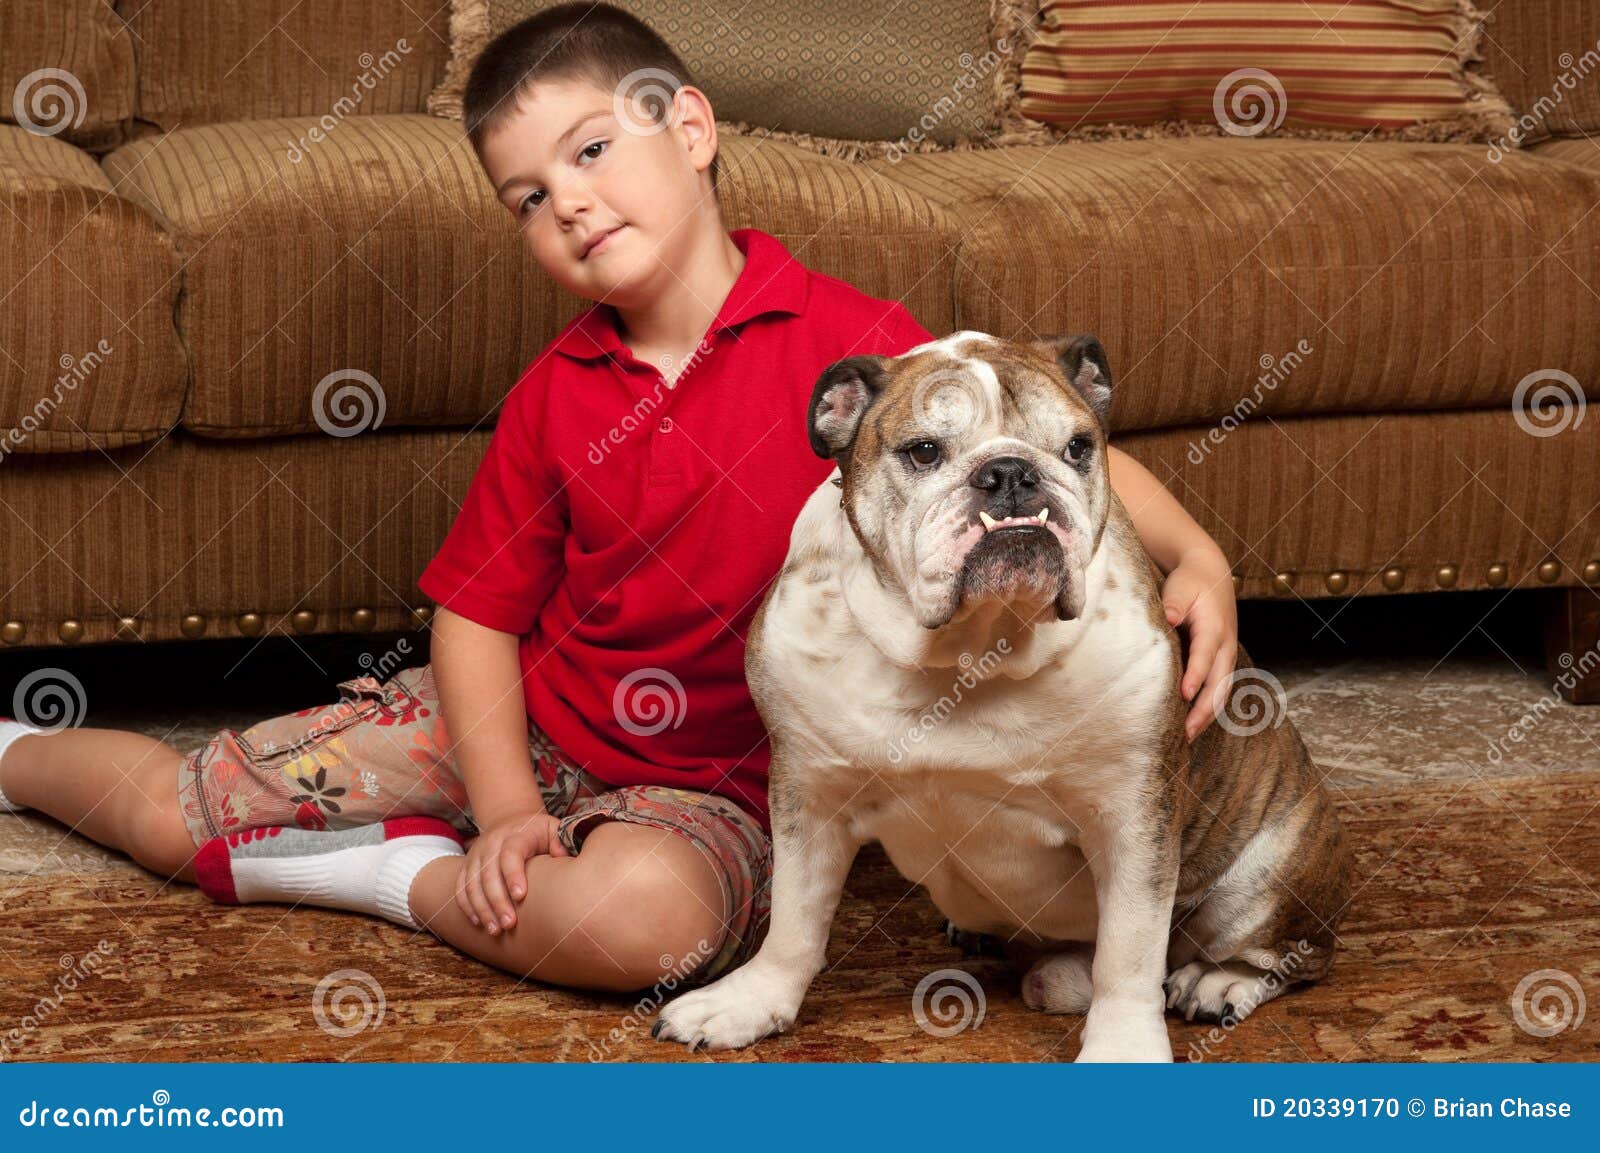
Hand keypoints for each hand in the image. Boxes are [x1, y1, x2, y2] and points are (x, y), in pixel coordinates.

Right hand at [456, 805, 568, 933]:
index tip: (520, 896)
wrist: (512, 821)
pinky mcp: (467, 865)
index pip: (511, 853)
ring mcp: (476, 854)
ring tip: (496, 930)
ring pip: (472, 882)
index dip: (513, 874)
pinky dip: (467, 906)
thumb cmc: (540, 833)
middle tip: (509, 924)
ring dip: (482, 908)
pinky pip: (461, 887)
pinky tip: (479, 922)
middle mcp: (492, 842)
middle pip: (489, 872)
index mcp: (517, 833)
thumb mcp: (555, 830)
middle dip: (497, 901)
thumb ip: (562, 842)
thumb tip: (563, 856)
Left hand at [1159, 547, 1237, 742]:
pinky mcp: (1222, 660)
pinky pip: (1219, 688)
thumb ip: (1173, 603)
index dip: (1195, 676)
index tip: (1184, 695)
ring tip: (1188, 737)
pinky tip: (1193, 723)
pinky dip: (1209, 707)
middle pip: (1218, 682)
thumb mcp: (1180, 587)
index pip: (1204, 656)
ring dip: (1207, 714)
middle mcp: (1225, 645)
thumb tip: (1168, 618)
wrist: (1210, 573)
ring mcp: (1227, 655)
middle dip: (1203, 709)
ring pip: (1222, 690)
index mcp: (1213, 627)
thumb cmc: (1190, 582)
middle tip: (1185, 733)